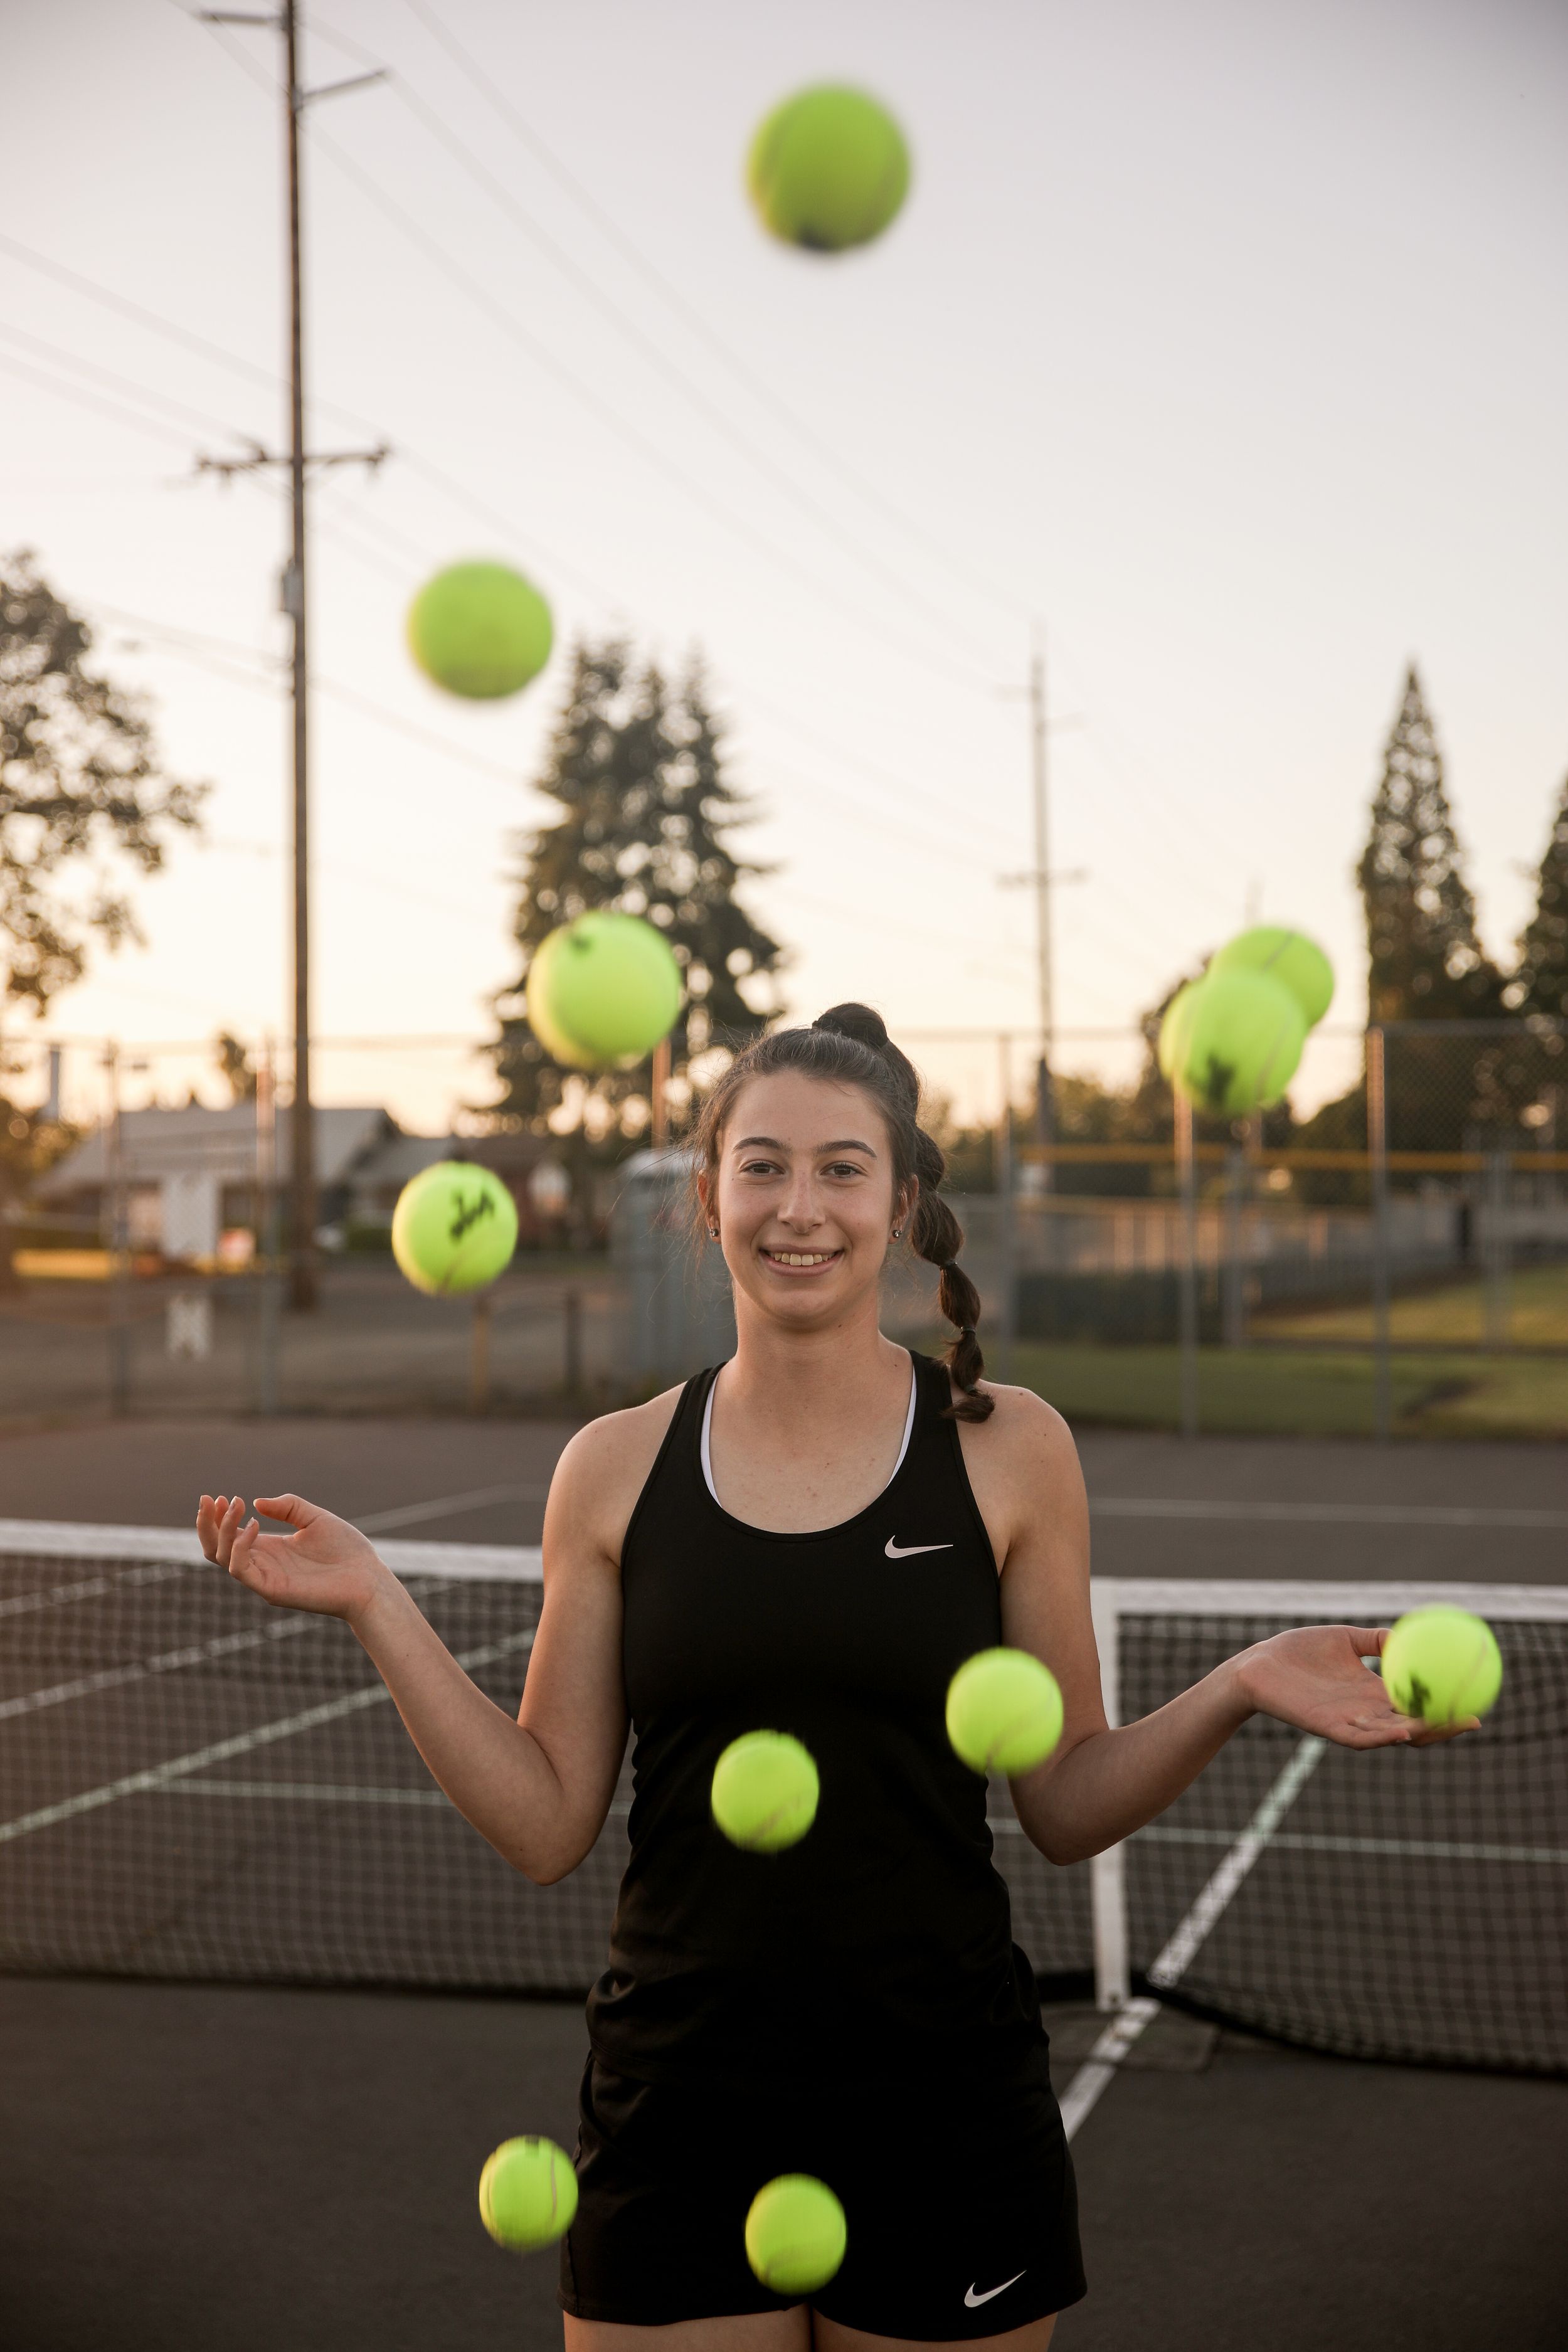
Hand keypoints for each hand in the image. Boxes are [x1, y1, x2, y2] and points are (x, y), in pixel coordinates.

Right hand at [197, 1492, 390, 1625]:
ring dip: (221, 1529)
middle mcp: (262, 1563)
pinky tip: (254, 1525)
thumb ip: (288, 1507)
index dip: (218, 1517)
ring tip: (235, 1505)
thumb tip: (256, 1501)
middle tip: (209, 1499)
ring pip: (222, 1557)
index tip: (217, 1496)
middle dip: (207, 1524)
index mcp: (269, 1548)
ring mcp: (264, 1578)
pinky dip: (240, 1546)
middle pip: (215, 1548)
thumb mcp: (315, 1518)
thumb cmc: (347, 1551)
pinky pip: (241, 1570)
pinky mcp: (271, 1589)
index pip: (229, 1536)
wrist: (368, 1579)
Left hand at [1234, 1625, 1477, 1749]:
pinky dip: (1381, 1737)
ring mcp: (1349, 1723)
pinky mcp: (1328, 1729)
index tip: (1476, 1702)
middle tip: (1471, 1718)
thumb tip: (1408, 1633)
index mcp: (1373, 1693)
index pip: (1417, 1706)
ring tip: (1443, 1725)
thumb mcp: (1344, 1639)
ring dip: (1417, 1732)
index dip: (1445, 1707)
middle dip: (1442, 1727)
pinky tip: (1401, 1731)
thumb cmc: (1298, 1652)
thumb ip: (1374, 1639)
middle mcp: (1366, 1712)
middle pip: (1413, 1727)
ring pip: (1391, 1735)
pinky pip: (1359, 1738)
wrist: (1258, 1665)